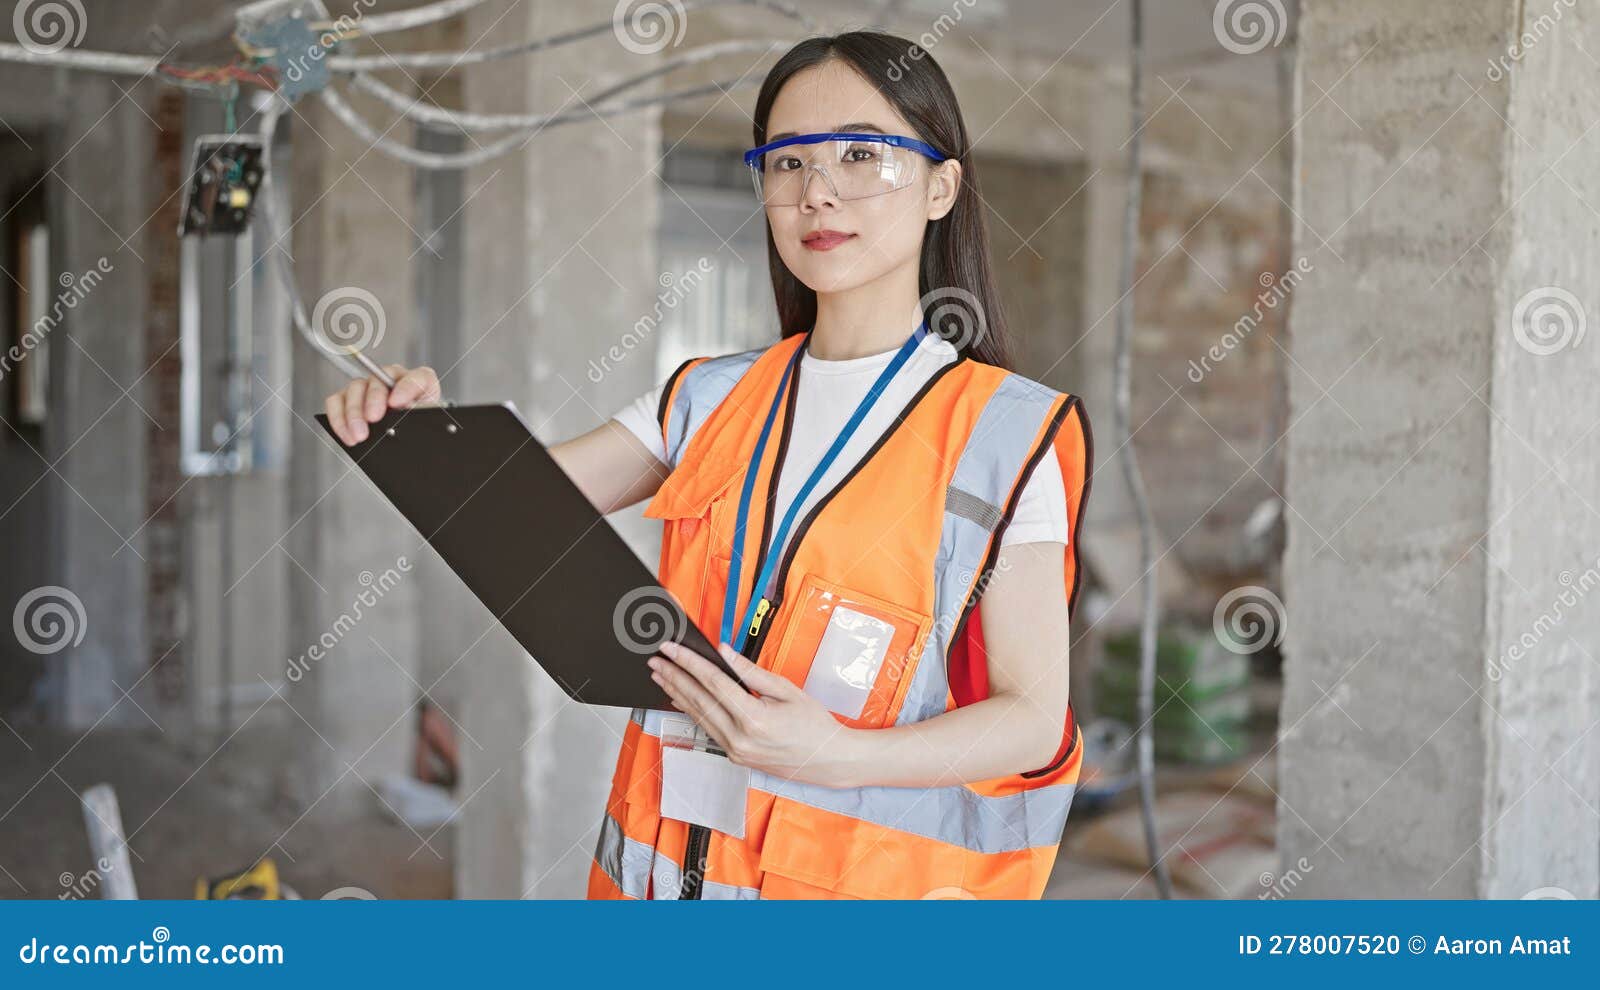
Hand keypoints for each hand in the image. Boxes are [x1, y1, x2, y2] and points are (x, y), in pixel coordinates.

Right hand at [323, 364, 441, 445]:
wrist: (409, 437)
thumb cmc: (418, 427)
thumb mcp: (427, 422)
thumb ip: (419, 414)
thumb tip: (404, 411)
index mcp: (420, 382)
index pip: (416, 377)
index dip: (406, 388)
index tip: (397, 403)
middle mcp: (392, 379)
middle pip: (378, 380)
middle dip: (374, 400)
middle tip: (373, 419)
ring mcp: (368, 386)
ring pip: (355, 388)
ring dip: (354, 413)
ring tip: (359, 435)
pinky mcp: (349, 397)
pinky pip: (336, 401)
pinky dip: (339, 418)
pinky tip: (347, 435)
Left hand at [648, 640, 860, 787]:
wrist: (828, 761)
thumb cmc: (814, 724)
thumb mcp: (787, 690)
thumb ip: (751, 672)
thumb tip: (724, 653)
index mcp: (754, 719)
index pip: (713, 684)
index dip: (689, 663)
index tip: (672, 648)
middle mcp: (739, 739)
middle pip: (699, 701)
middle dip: (675, 676)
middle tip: (656, 659)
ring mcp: (735, 752)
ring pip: (698, 717)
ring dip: (677, 693)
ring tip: (661, 676)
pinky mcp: (735, 757)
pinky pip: (708, 729)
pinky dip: (693, 711)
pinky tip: (681, 699)